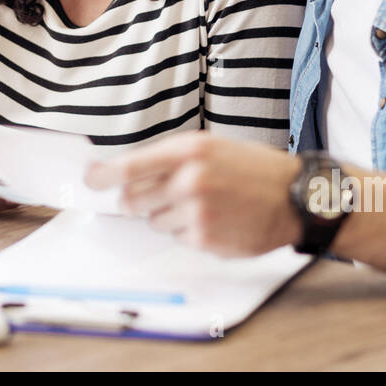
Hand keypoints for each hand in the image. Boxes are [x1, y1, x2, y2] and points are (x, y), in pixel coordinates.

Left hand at [85, 132, 300, 255]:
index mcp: (188, 150)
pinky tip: (216, 219)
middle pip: (132, 199)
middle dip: (138, 200)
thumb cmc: (251, 169)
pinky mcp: (204, 238)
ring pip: (154, 220)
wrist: (295, 196)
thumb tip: (128, 175)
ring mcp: (196, 212)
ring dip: (169, 216)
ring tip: (203, 204)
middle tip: (162, 195)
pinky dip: (190, 231)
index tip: (89, 180)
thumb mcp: (211, 148)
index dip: (103, 176)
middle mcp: (189, 179)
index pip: (130, 166)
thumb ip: (170, 159)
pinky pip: (178, 237)